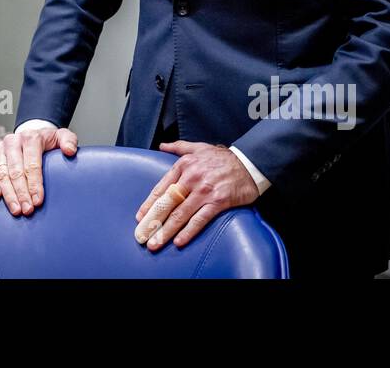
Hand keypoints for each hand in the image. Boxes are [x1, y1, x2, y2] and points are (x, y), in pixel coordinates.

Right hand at [0, 124, 78, 215]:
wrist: (31, 134)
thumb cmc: (48, 141)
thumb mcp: (62, 136)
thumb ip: (69, 141)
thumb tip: (69, 151)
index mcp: (30, 137)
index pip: (32, 164)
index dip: (35, 184)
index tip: (38, 201)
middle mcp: (13, 141)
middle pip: (15, 171)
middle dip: (21, 193)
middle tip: (28, 210)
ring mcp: (0, 149)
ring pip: (2, 174)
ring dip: (8, 194)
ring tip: (16, 210)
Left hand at [135, 141, 259, 250]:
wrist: (249, 163)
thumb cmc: (223, 158)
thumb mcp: (199, 147)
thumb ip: (179, 147)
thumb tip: (162, 146)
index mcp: (184, 166)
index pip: (161, 188)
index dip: (149, 205)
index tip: (140, 218)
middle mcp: (191, 178)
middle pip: (167, 204)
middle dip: (154, 222)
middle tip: (143, 235)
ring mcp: (204, 191)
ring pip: (181, 214)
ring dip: (166, 231)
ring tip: (156, 243)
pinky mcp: (218, 202)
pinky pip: (200, 220)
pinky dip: (188, 232)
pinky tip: (179, 241)